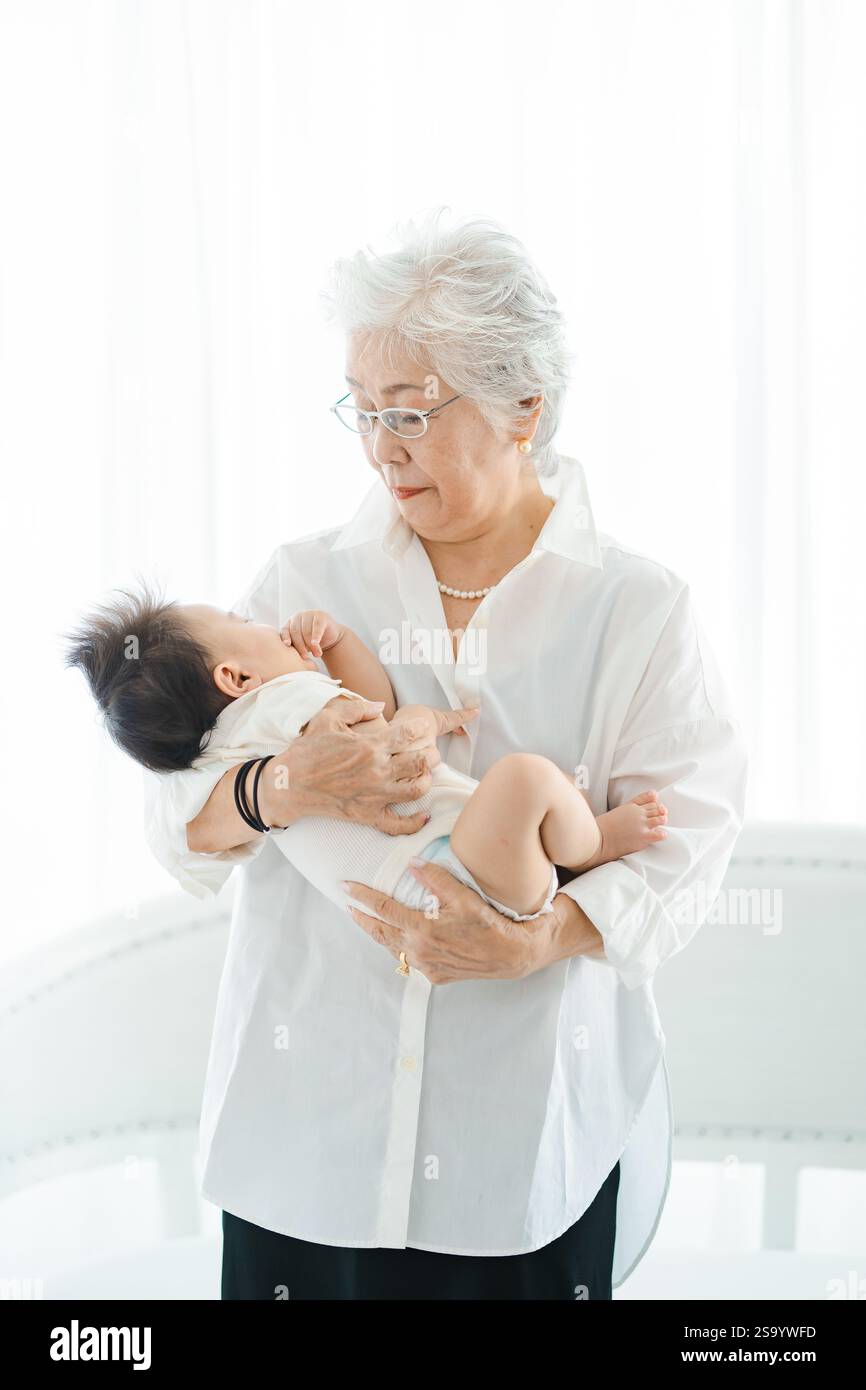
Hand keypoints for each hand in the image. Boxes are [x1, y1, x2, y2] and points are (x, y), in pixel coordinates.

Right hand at [259, 700, 470, 836]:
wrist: (288, 785)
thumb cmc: (307, 750)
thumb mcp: (327, 718)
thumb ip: (356, 708)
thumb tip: (379, 705)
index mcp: (369, 746)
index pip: (408, 734)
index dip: (420, 729)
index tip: (421, 728)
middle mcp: (376, 771)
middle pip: (420, 762)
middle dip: (431, 754)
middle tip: (430, 752)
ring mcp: (374, 796)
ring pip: (416, 790)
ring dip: (426, 781)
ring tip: (424, 775)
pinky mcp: (367, 816)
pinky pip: (398, 825)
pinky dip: (415, 822)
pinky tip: (424, 814)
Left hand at [280, 609, 343, 659]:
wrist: (329, 636)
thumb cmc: (310, 642)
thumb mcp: (300, 644)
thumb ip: (292, 646)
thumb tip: (285, 656)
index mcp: (289, 623)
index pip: (284, 631)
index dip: (285, 637)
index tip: (287, 645)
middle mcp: (297, 616)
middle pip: (295, 632)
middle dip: (300, 646)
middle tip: (305, 658)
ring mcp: (309, 614)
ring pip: (307, 631)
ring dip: (311, 645)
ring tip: (316, 655)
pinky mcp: (321, 616)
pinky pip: (317, 627)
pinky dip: (316, 636)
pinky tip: (316, 643)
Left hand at [341, 861, 557, 982]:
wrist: (510, 955)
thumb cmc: (489, 922)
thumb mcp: (464, 896)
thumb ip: (436, 879)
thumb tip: (412, 863)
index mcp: (422, 929)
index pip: (383, 908)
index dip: (362, 896)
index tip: (345, 886)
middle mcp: (419, 950)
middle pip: (380, 931)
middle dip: (361, 916)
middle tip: (346, 904)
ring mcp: (426, 966)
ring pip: (391, 948)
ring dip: (376, 932)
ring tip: (364, 920)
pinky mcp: (435, 975)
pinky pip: (409, 959)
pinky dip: (397, 947)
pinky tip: (395, 939)